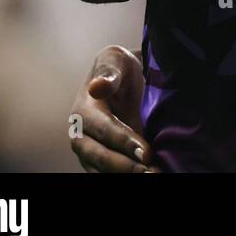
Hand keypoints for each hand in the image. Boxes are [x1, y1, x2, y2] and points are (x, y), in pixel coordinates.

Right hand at [69, 44, 153, 172]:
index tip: (147, 152)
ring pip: (103, 170)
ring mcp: (89, 151)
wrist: (121, 79)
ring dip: (127, 175)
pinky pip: (109, 173)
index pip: (104, 129)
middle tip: (153, 173)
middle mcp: (81, 135)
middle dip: (126, 167)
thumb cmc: (119, 67)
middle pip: (100, 156)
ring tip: (154, 176)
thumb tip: (97, 87)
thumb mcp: (114, 60)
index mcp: (83, 111)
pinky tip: (148, 174)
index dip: (124, 141)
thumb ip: (109, 73)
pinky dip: (126, 175)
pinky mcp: (100, 161)